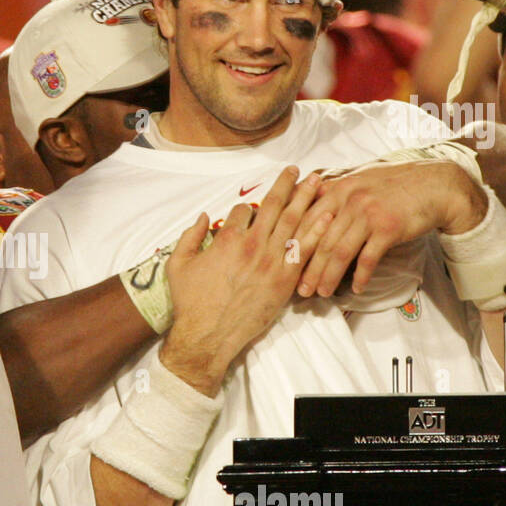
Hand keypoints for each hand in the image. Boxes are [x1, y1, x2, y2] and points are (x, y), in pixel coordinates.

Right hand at [160, 167, 327, 394]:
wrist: (208, 334)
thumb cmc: (190, 302)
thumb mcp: (177, 264)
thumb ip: (189, 236)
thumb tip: (203, 216)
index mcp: (226, 238)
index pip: (241, 210)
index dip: (243, 208)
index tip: (246, 211)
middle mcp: (252, 244)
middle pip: (273, 205)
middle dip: (285, 184)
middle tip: (296, 170)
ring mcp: (271, 261)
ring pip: (293, 221)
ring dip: (306, 198)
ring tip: (318, 182)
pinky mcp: (285, 279)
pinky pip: (305, 249)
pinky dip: (317, 230)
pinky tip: (327, 215)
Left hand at [295, 160, 486, 297]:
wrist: (434, 184)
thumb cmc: (394, 185)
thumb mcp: (359, 180)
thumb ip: (333, 193)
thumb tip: (308, 206)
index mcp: (338, 189)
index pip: (307, 222)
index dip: (296, 246)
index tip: (286, 265)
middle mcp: (350, 200)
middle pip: (321, 241)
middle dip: (307, 268)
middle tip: (298, 290)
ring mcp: (368, 214)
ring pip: (340, 252)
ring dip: (328, 277)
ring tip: (320, 293)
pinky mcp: (388, 228)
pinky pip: (369, 258)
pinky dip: (361, 276)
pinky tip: (356, 288)